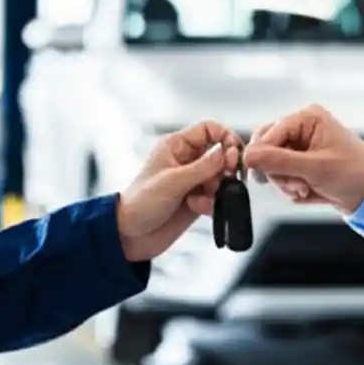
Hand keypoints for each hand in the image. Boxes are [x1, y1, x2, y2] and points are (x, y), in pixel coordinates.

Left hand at [117, 121, 242, 261]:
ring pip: (221, 177)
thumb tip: (226, 151)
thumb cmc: (140, 203)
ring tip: (203, 198)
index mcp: (176, 146)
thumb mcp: (173, 181)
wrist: (130, 235)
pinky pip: (217, 196)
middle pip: (220, 153)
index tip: (234, 153)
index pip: (208, 129)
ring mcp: (193, 181)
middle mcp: (186, 160)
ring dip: (218, 188)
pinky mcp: (197, 200)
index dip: (224, 137)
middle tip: (227, 176)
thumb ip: (203, 167)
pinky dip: (213, 203)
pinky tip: (199, 209)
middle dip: (226, 167)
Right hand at [243, 104, 363, 214]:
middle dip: (277, 171)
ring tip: (305, 189)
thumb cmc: (354, 173)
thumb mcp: (315, 168)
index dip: (261, 155)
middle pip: (265, 148)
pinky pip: (279, 175)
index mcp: (306, 118)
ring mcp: (299, 146)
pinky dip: (290, 187)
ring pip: (270, 165)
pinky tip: (307, 190)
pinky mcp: (299, 163)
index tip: (258, 174)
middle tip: (295, 184)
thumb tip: (248, 156)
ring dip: (285, 182)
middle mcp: (300, 128)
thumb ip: (279, 161)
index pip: (268, 133)